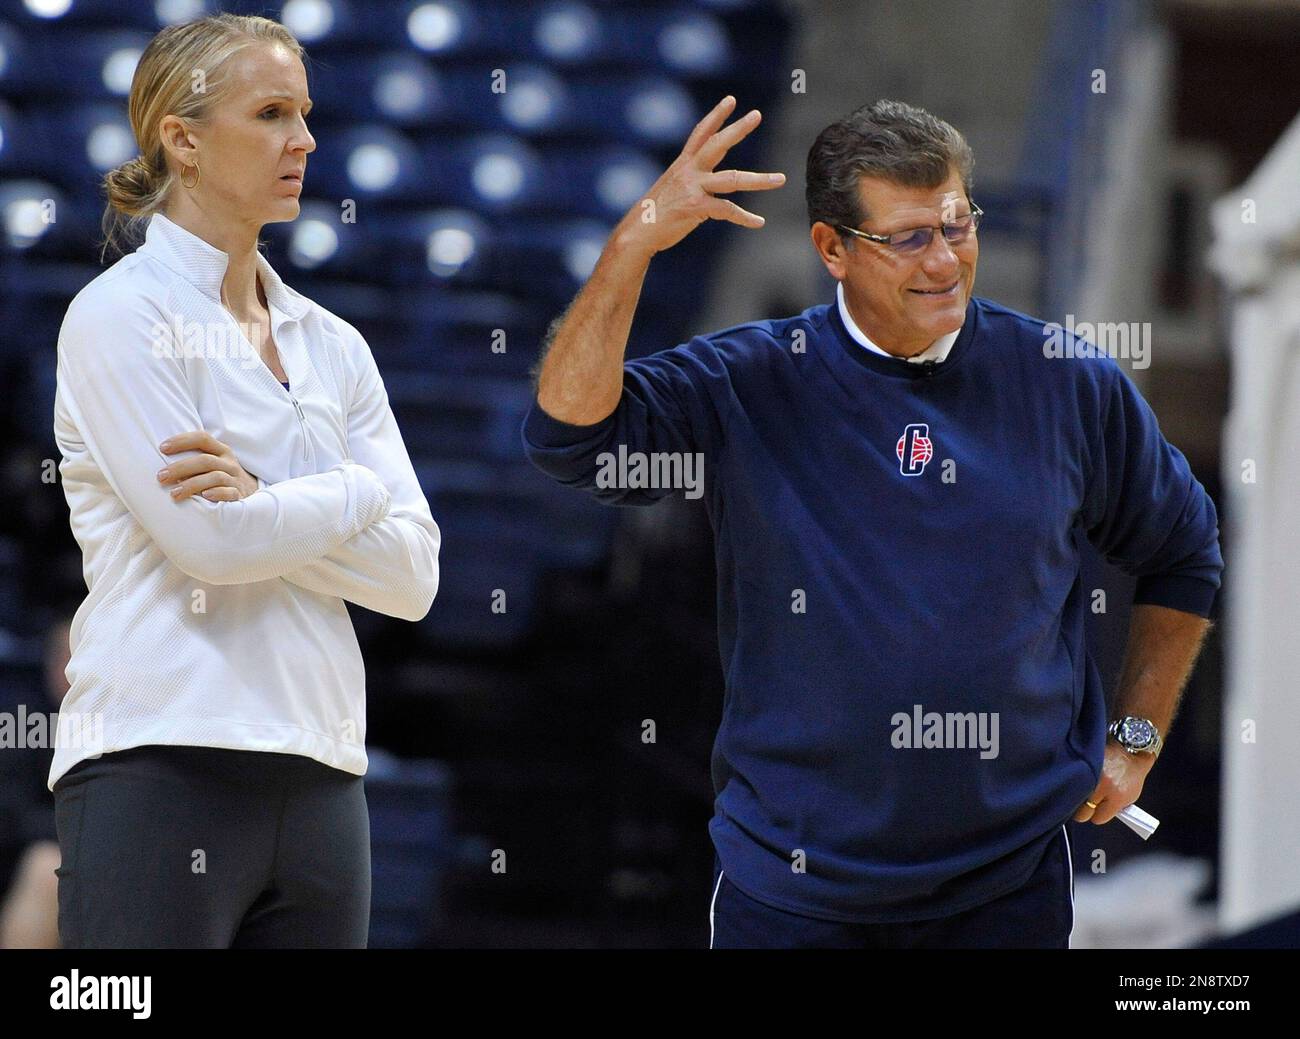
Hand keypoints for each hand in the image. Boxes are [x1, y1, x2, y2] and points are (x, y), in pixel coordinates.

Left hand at [156, 430, 259, 501]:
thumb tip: (159, 458)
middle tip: (160, 477)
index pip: (202, 438)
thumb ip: (194, 457)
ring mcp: (235, 479)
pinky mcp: (239, 495)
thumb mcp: (214, 462)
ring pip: (215, 477)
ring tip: (174, 494)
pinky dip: (217, 493)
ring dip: (192, 484)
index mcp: (221, 450)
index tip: (162, 448)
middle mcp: (229, 463)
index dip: (182, 441)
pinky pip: (230, 493)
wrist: (250, 493)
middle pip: (205, 460)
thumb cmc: (221, 476)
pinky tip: (204, 497)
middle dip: (180, 468)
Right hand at [615, 94, 785, 257]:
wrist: (637, 232)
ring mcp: (692, 188)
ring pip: (733, 179)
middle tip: (756, 114)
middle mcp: (688, 171)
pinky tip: (759, 221)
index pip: (701, 133)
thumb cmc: (654, 214)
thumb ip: (690, 184)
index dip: (716, 115)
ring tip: (781, 179)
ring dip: (760, 180)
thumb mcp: (672, 191)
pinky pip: (727, 210)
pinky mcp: (695, 207)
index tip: (730, 100)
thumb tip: (705, 190)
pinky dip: (745, 217)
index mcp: (683, 165)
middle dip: (737, 129)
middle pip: (717, 145)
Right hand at [1073, 741, 1155, 823]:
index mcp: (1117, 796)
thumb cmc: (1132, 770)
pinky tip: (1078, 779)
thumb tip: (1101, 813)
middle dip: (1084, 809)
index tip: (1097, 810)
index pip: (1099, 818)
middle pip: (1082, 812)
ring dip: (1077, 796)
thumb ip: (1117, 807)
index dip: (1098, 814)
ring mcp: (1089, 773)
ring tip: (1082, 790)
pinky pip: (1071, 780)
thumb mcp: (1132, 794)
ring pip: (1073, 798)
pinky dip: (1074, 781)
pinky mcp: (1080, 762)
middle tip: (1087, 802)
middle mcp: (1101, 786)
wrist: (1128, 744)